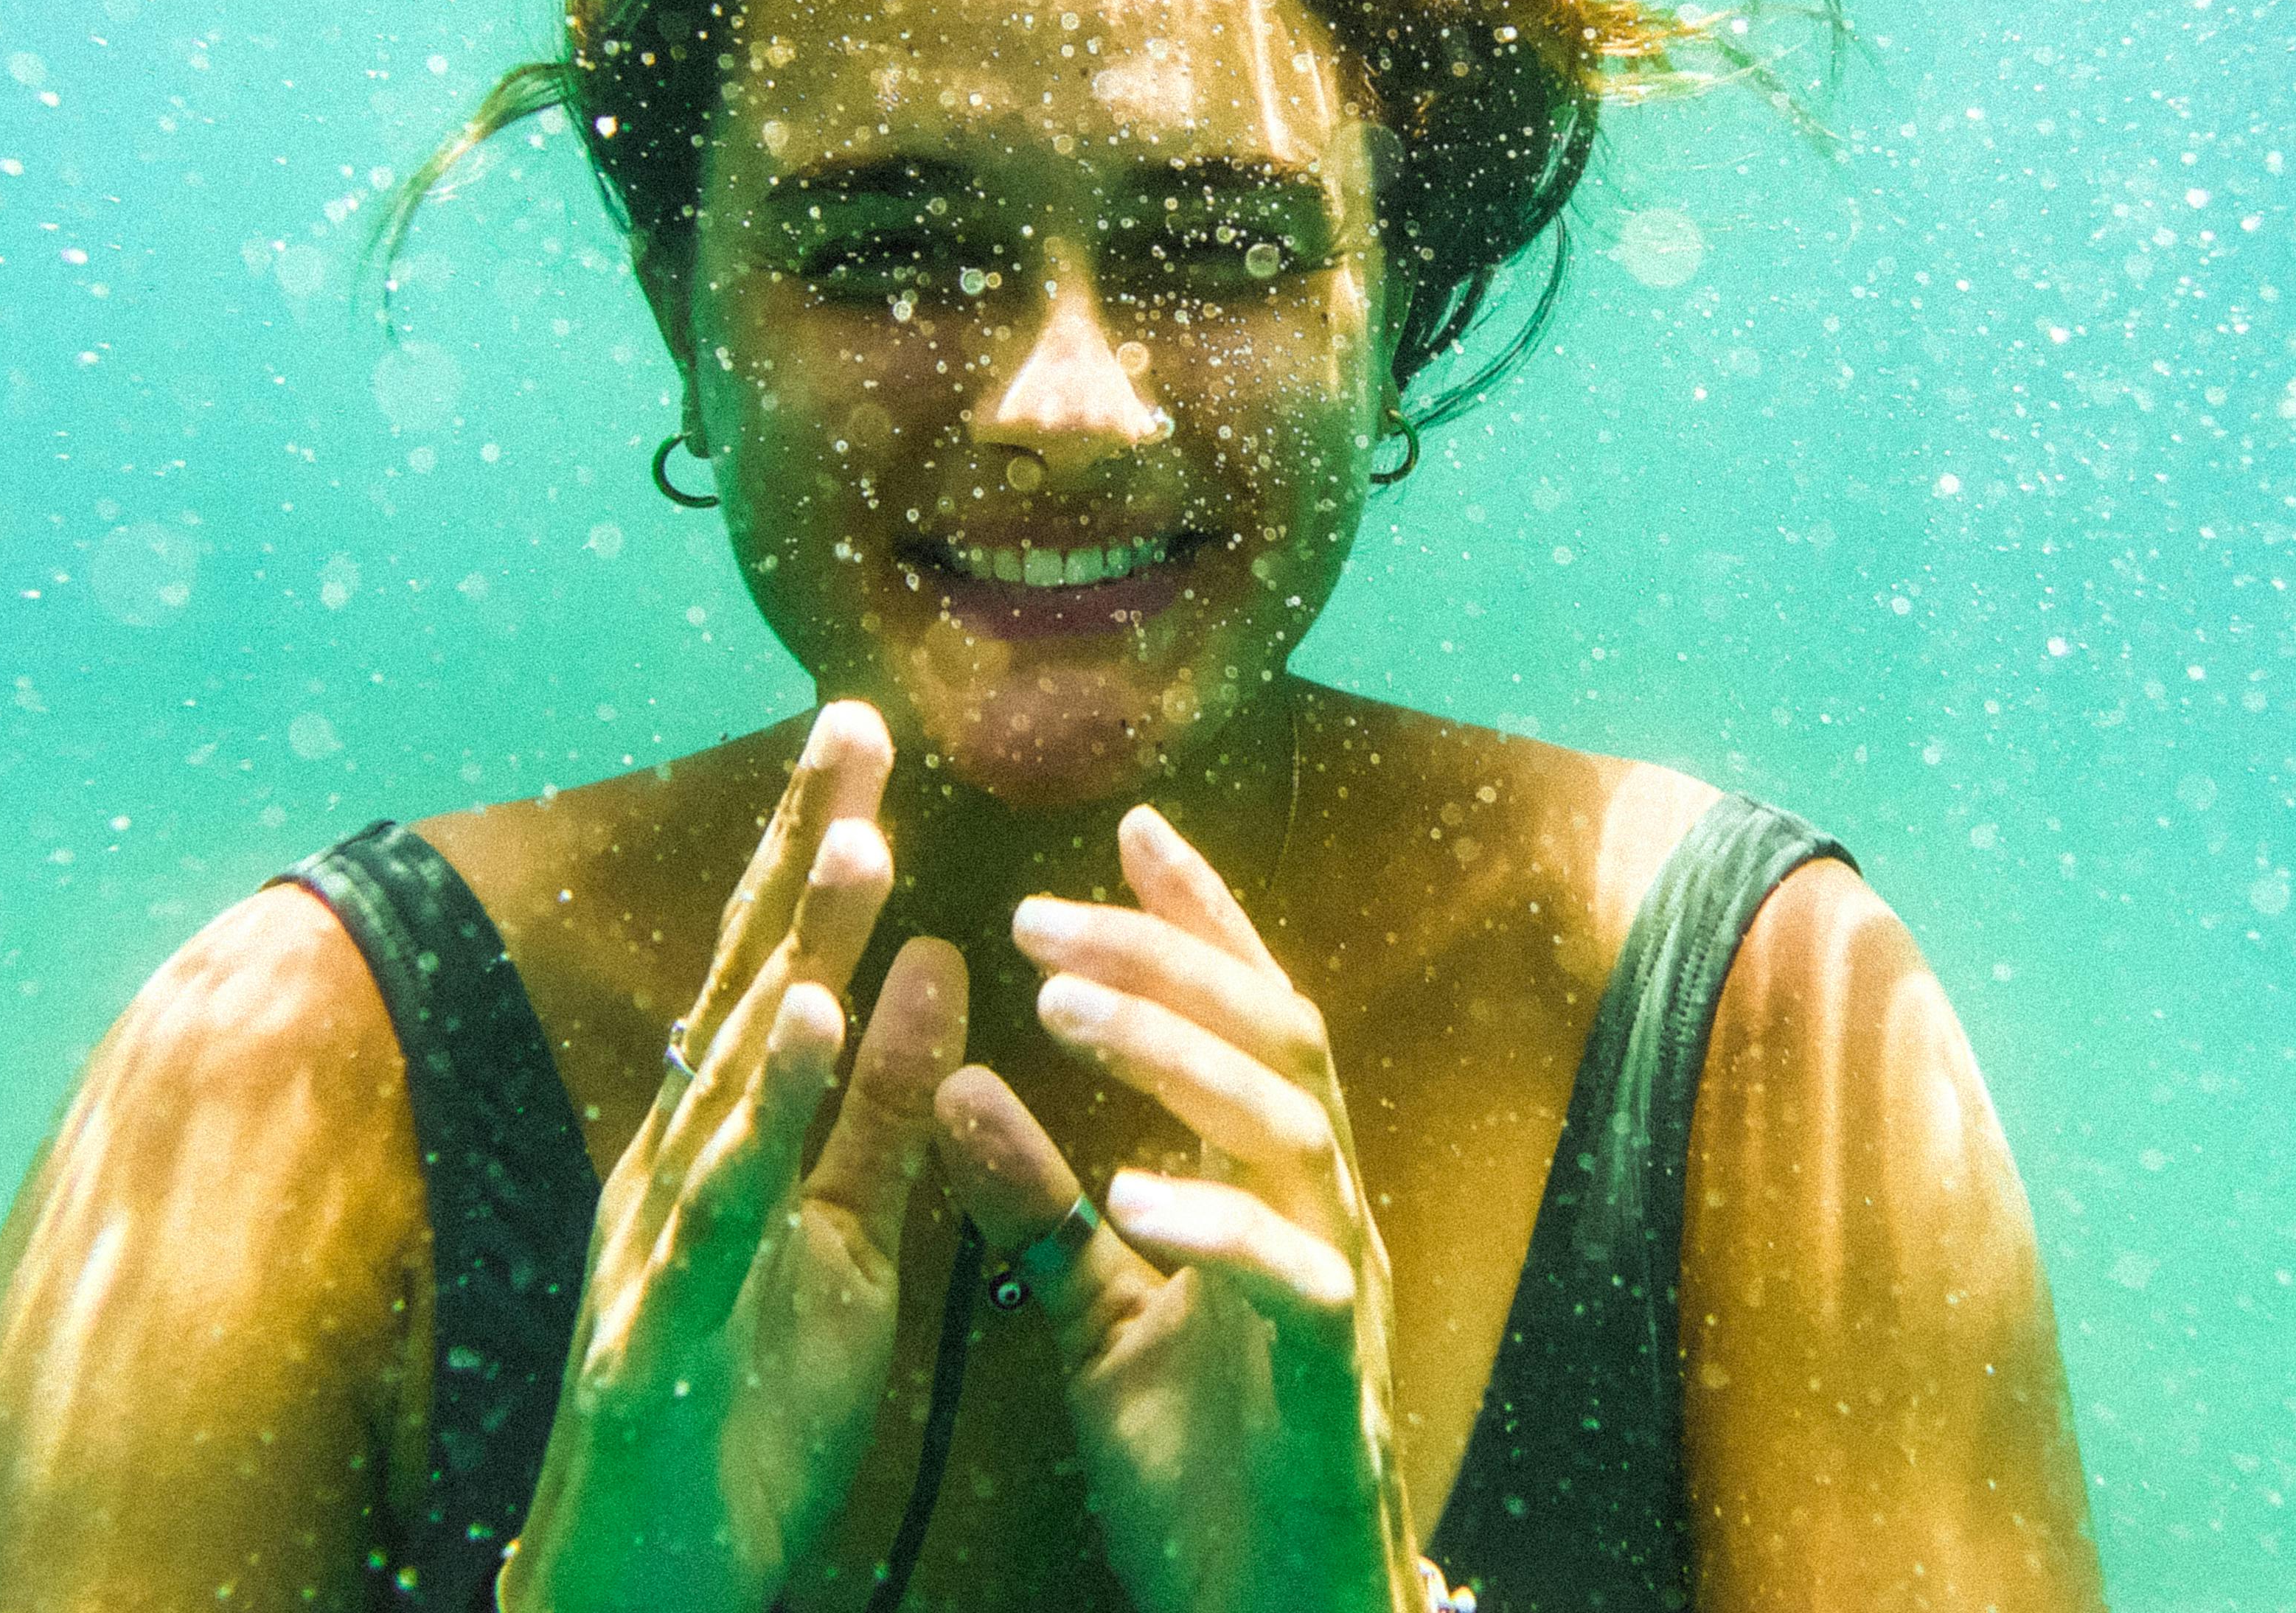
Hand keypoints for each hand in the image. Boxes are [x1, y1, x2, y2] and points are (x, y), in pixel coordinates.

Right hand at [504, 701, 967, 1612]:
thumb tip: (932, 959)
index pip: (786, 966)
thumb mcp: (844, 1232)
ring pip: (733, 1077)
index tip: (867, 730)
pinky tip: (797, 1026)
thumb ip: (881, 1103)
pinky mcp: (660, 1326)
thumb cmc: (747, 1403)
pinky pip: (719, 1207)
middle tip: (853, 726)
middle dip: (801, 853)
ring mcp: (660, 1240)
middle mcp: (682, 1161)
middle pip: (752, 982)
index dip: (820, 849)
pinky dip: (758, 1113)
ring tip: (853, 844)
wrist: (661, 1581)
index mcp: (732, 1138)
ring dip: (790, 954)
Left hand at [931, 804, 1416, 1612]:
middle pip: (1273, 1035)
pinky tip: (1134, 1193)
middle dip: (1168, 958)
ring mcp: (1339, 1287)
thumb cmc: (1201, 1466)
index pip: (1244, 1014)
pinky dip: (1216, 1225)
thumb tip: (957, 1083)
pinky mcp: (1331, 1380)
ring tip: (1065, 1013)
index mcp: (1268, 1181)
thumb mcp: (1096, 1315)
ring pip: (1289, 1126)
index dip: (1195, 918)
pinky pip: (1291, 1277)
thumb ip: (1039, 1205)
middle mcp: (1321, 1207)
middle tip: (1046, 916)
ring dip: (1179, 1058)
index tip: (1129, 828)